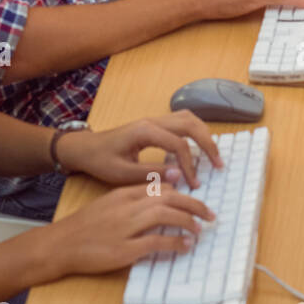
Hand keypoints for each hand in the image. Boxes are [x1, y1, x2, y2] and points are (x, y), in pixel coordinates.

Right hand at [45, 182, 216, 278]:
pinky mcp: (124, 249)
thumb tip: (162, 196)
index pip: (160, 186)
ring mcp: (125, 227)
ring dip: (187, 221)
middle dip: (193, 204)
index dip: (183, 192)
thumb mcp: (109, 204)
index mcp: (123, 193)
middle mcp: (126, 207)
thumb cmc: (85, 226)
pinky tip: (185, 245)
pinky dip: (174, 242)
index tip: (196, 200)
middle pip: (168, 198)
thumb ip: (133, 198)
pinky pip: (156, 242)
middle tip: (209, 213)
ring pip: (165, 215)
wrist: (60, 244)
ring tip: (200, 229)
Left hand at [56, 112, 222, 188]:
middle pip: (190, 124)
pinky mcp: (154, 125)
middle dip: (207, 143)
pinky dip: (194, 133)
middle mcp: (152, 121)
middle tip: (218, 165)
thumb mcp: (122, 173)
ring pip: (188, 118)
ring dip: (203, 135)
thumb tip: (179, 175)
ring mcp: (154, 120)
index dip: (190, 165)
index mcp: (145, 131)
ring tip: (213, 156)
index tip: (194, 185)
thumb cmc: (100, 160)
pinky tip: (198, 150)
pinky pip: (181, 123)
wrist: (85, 148)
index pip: (179, 144)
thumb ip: (151, 174)